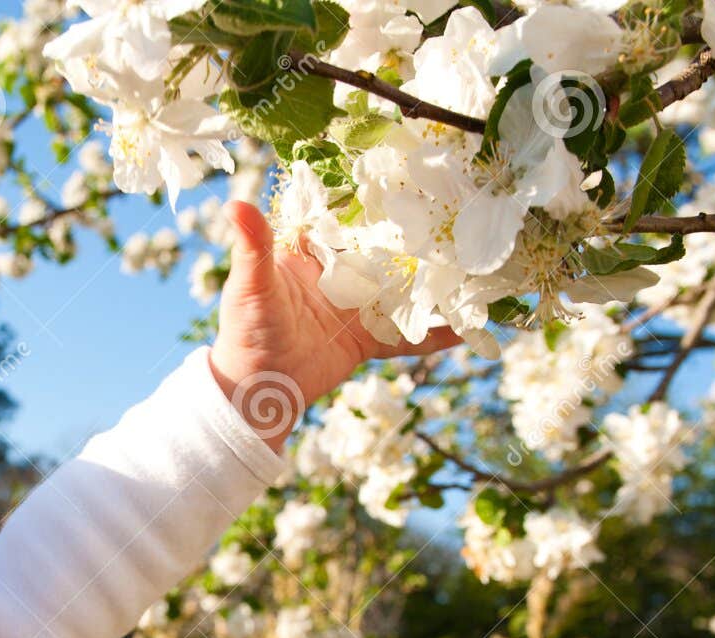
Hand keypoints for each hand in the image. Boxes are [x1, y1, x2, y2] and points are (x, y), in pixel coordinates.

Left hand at [208, 199, 460, 452]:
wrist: (256, 389)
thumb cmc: (244, 332)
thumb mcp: (250, 286)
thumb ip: (252, 246)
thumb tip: (236, 203)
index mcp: (312, 250)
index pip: (347, 214)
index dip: (376, 194)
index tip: (412, 172)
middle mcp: (340, 272)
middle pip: (387, 248)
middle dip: (421, 235)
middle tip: (463, 213)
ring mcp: (357, 305)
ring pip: (405, 289)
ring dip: (438, 282)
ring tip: (479, 265)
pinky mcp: (368, 338)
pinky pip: (408, 335)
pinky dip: (436, 335)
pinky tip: (471, 330)